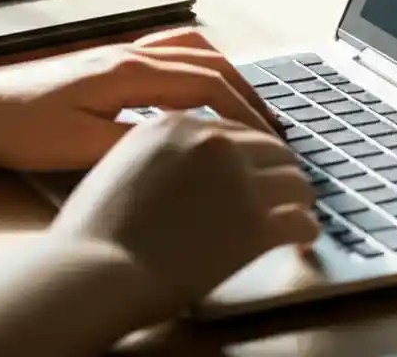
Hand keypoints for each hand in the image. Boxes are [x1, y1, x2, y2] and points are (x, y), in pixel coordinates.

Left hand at [0, 28, 277, 170]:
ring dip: (226, 74)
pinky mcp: (107, 63)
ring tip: (245, 106)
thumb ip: (140, 143)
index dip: (245, 113)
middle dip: (248, 93)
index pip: (208, 84)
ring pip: (192, 50)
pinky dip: (198, 68)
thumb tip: (191, 144)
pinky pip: (169, 53)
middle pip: (210, 61)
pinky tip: (195, 91)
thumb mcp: (82, 148)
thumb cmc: (20, 131)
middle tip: (271, 128)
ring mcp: (118, 54)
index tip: (267, 141)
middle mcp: (130, 55)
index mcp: (130, 73)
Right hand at [50, 110, 319, 322]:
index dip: (249, 154)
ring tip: (297, 212)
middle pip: (273, 149)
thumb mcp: (119, 164)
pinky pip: (300, 221)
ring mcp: (239, 182)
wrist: (92, 271)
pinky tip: (301, 238)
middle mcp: (214, 144)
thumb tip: (186, 167)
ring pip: (296, 181)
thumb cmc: (91, 231)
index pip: (235, 130)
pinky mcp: (255, 225)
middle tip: (283, 191)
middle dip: (278, 172)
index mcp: (178, 125)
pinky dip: (304, 230)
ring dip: (298, 198)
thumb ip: (160, 155)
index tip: (256, 169)